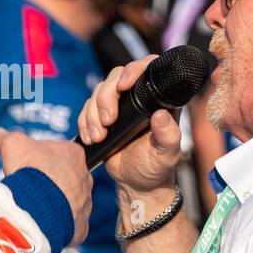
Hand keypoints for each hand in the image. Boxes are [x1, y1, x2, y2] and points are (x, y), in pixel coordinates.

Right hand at [0, 129, 91, 245]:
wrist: (35, 207)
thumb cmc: (29, 172)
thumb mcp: (12, 145)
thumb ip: (5, 138)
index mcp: (73, 154)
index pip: (60, 152)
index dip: (41, 157)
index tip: (28, 164)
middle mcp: (84, 178)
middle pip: (67, 177)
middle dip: (50, 181)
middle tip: (30, 186)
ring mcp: (84, 204)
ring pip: (70, 202)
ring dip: (55, 203)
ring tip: (34, 206)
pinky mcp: (80, 226)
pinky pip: (71, 225)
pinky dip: (58, 224)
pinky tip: (44, 223)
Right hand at [77, 57, 180, 192]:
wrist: (137, 182)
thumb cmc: (157, 166)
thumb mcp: (167, 154)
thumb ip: (168, 136)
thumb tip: (160, 116)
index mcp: (158, 99)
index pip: (147, 69)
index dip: (134, 69)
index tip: (124, 85)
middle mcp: (137, 96)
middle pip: (115, 77)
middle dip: (106, 98)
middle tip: (108, 122)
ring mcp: (118, 105)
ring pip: (98, 91)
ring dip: (93, 113)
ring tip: (99, 136)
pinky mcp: (101, 116)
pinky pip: (86, 108)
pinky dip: (84, 122)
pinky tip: (92, 138)